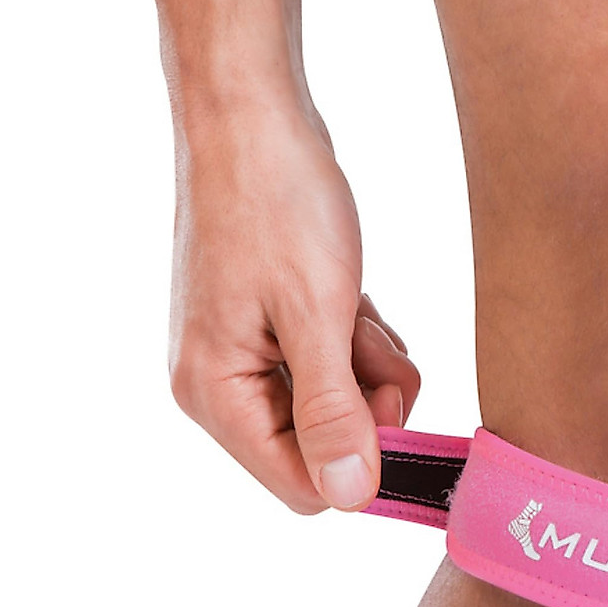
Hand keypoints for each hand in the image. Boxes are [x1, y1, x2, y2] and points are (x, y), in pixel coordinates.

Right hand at [167, 104, 420, 513]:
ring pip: (340, 408)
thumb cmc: (274, 199)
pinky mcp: (273, 330)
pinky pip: (337, 368)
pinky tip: (350, 294)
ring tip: (354, 305)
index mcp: (216, 395)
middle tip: (371, 342)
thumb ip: (333, 414)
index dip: (362, 461)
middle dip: (367, 402)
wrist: (252, 109)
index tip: (392, 403)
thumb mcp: (315, 315)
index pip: (302, 487)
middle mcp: (222, 387)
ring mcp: (247, 358)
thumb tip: (351, 497)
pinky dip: (359, 340)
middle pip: (325, 448)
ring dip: (369, 366)